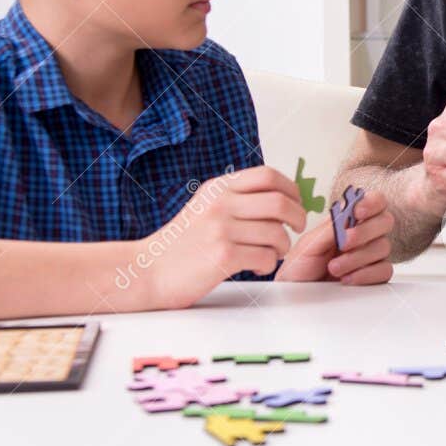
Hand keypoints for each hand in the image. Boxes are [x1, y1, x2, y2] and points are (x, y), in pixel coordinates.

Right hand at [136, 166, 306, 308]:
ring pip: (277, 233)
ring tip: (272, 253)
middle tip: (296, 229)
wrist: (146, 271)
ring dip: (283, 246)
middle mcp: (220, 204)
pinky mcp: (223, 256)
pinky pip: (266, 257)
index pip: (268, 175)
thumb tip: (282, 198)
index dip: (291, 189)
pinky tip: (257, 266)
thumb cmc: (181, 244)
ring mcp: (221, 229)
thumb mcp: (206, 206)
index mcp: (218, 188)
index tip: (296, 203)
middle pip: (280, 202)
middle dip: (298, 217)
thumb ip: (237, 198)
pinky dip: (269, 264)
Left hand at [278, 189, 393, 284]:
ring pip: (384, 247)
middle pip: (385, 221)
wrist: (297, 293)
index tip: (358, 212)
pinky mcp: (375, 275)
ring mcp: (371, 255)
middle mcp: (364, 235)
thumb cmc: (300, 266)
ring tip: (334, 267)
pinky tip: (347, 278)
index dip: (372, 203)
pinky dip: (365, 274)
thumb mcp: (309, 243)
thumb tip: (350, 212)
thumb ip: (331, 228)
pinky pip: (384, 270)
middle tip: (344, 243)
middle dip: (365, 231)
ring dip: (357, 257)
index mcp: (348, 220)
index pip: (374, 201)